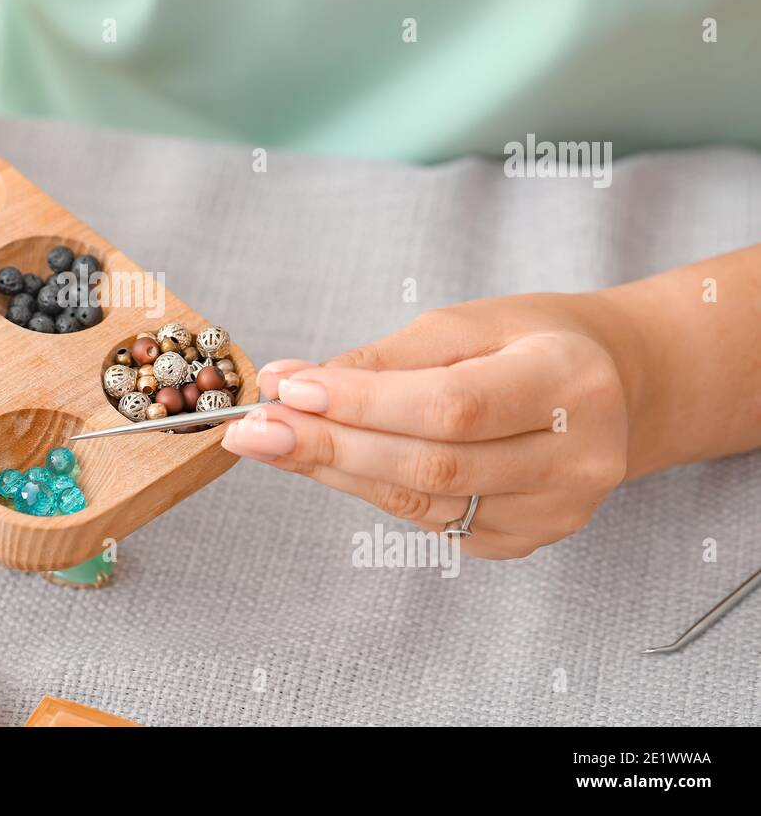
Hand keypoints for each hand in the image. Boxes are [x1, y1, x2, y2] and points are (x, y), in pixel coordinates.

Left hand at [222, 294, 636, 557]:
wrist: (611, 385)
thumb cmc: (529, 343)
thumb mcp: (466, 324)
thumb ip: (385, 359)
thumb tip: (294, 384)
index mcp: (569, 382)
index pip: (452, 405)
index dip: (364, 403)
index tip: (290, 389)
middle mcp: (576, 457)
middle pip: (432, 466)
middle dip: (330, 447)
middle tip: (255, 428)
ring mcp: (555, 510)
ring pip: (423, 503)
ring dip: (336, 473)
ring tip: (271, 443)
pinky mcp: (525, 540)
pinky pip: (430, 523)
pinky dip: (369, 492)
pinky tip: (328, 465)